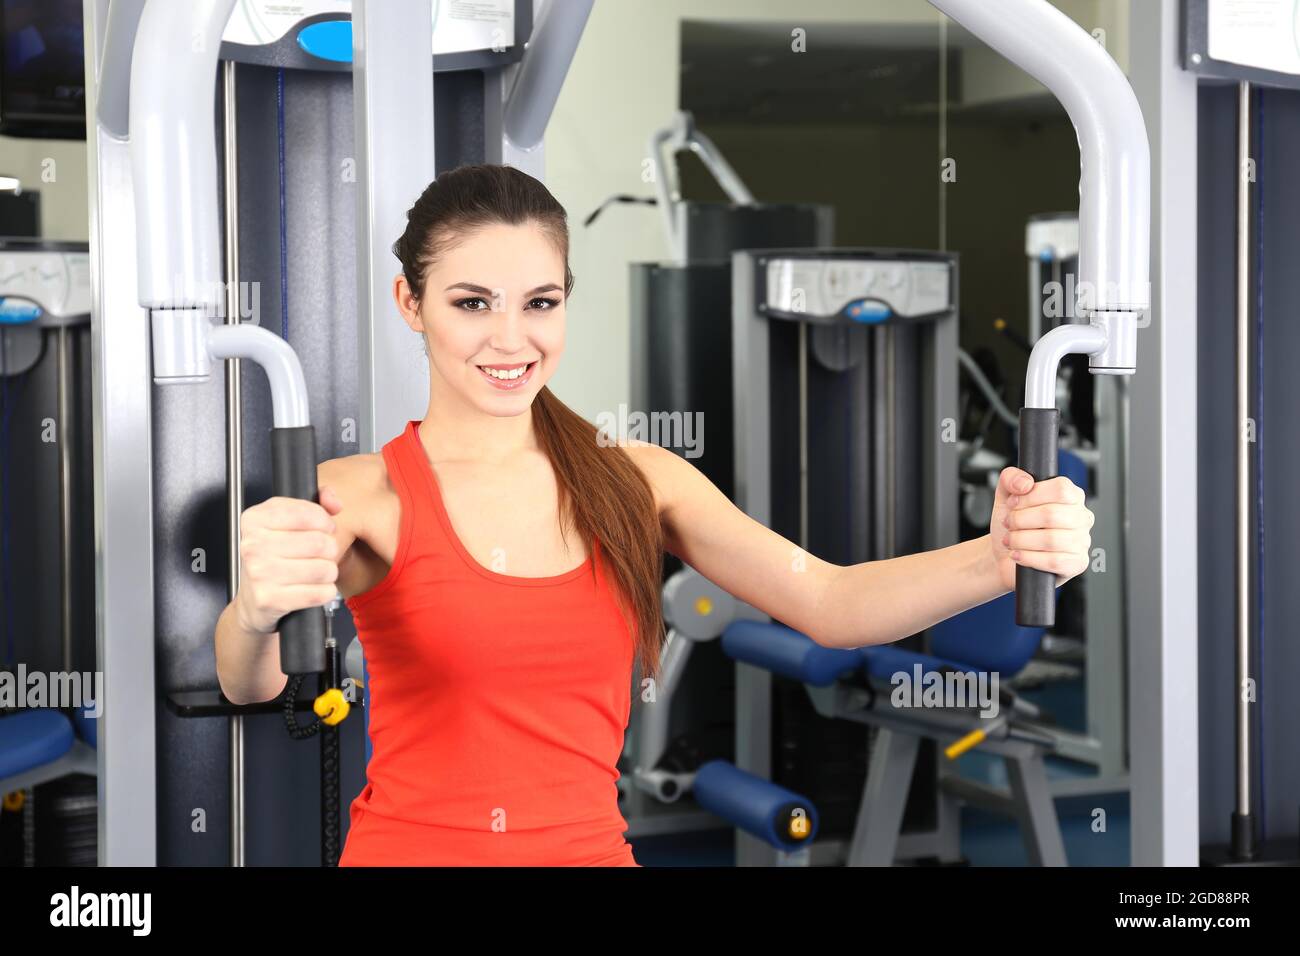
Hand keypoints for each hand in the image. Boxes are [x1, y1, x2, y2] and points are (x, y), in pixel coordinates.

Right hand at [234, 487, 343, 634]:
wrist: (253, 597)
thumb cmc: (273, 555)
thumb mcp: (288, 519)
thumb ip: (317, 502)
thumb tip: (334, 503)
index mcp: (254, 519)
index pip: (307, 514)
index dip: (325, 522)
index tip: (323, 528)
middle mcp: (253, 545)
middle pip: (319, 543)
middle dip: (330, 549)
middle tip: (322, 553)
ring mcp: (259, 573)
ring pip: (324, 569)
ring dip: (329, 571)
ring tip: (317, 570)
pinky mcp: (269, 599)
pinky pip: (320, 592)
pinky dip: (325, 591)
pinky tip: (313, 587)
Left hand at [988, 467, 1092, 593]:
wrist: (1005, 554)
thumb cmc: (1012, 526)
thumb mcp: (1005, 496)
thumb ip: (1011, 478)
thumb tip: (1025, 483)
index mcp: (1071, 496)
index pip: (1060, 489)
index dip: (1031, 496)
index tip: (1013, 503)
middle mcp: (1081, 517)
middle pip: (1052, 514)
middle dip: (1020, 520)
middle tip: (1009, 524)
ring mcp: (1082, 542)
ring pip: (1052, 539)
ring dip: (1021, 540)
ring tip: (1011, 540)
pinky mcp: (1077, 563)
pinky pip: (1054, 561)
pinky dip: (1029, 557)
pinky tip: (1018, 555)